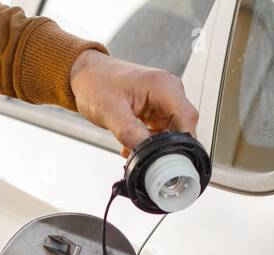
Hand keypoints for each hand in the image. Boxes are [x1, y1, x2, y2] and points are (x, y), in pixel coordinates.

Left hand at [69, 50, 199, 155]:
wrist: (86, 75)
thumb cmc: (96, 83)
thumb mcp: (110, 111)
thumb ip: (130, 133)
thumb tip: (147, 154)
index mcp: (162, 85)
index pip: (187, 118)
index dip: (184, 142)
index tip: (172, 160)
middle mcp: (168, 90)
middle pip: (183, 126)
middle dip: (167, 146)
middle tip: (147, 158)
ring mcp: (164, 99)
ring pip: (173, 131)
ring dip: (156, 145)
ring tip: (132, 148)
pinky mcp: (157, 108)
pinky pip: (162, 131)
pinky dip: (150, 141)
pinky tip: (132, 144)